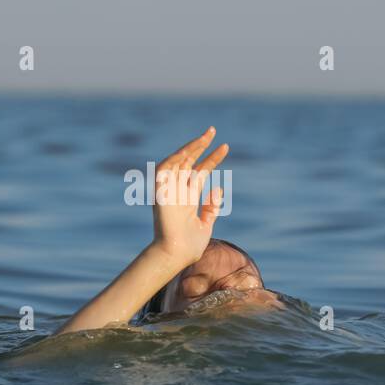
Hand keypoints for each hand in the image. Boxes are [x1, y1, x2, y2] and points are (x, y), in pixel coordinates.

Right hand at [151, 126, 227, 267]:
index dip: (211, 159)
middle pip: (189, 162)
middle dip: (200, 146)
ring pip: (178, 161)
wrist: (177, 255)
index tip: (225, 147)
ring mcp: (168, 190)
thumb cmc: (190, 245)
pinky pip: (165, 169)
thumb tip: (218, 188)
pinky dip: (176, 158)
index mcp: (188, 198)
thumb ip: (211, 207)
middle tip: (213, 130)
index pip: (199, 172)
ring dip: (190, 147)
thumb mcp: (206, 223)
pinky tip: (190, 149)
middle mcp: (178, 191)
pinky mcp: (160, 192)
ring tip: (206, 136)